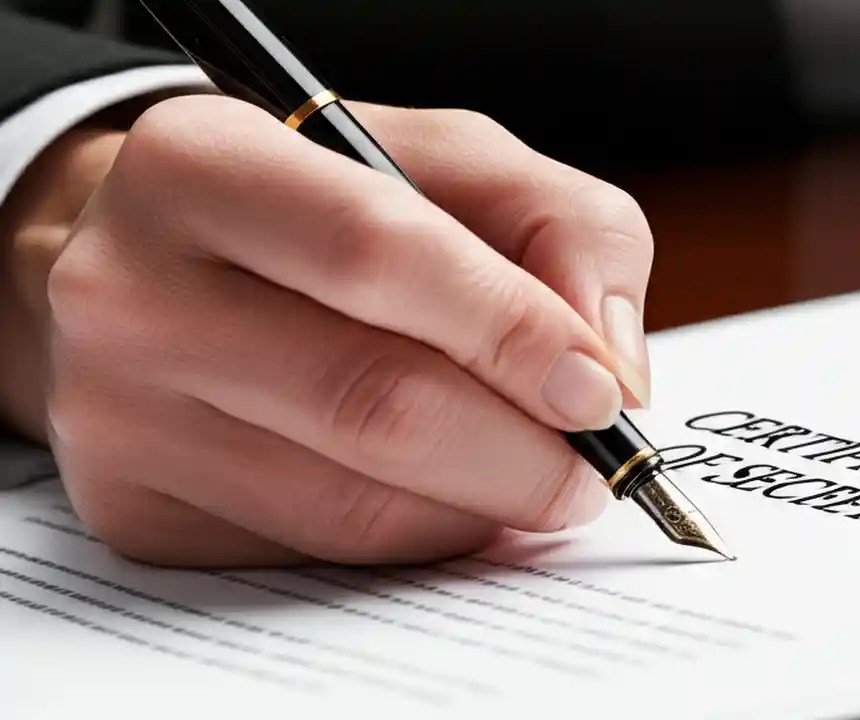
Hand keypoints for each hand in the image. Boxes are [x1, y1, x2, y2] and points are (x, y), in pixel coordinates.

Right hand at [3, 95, 654, 565]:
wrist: (154, 265)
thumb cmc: (323, 206)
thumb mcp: (448, 162)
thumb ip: (561, 228)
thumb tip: (609, 371)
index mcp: (202, 162)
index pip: (377, 255)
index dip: (511, 332)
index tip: (601, 395)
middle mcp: (131, 291)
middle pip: (370, 404)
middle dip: (520, 455)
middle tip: (592, 471)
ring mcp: (118, 417)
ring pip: (352, 505)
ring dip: (479, 508)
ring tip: (531, 480)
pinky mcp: (134, 512)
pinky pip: (318, 553)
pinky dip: (414, 538)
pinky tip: (442, 496)